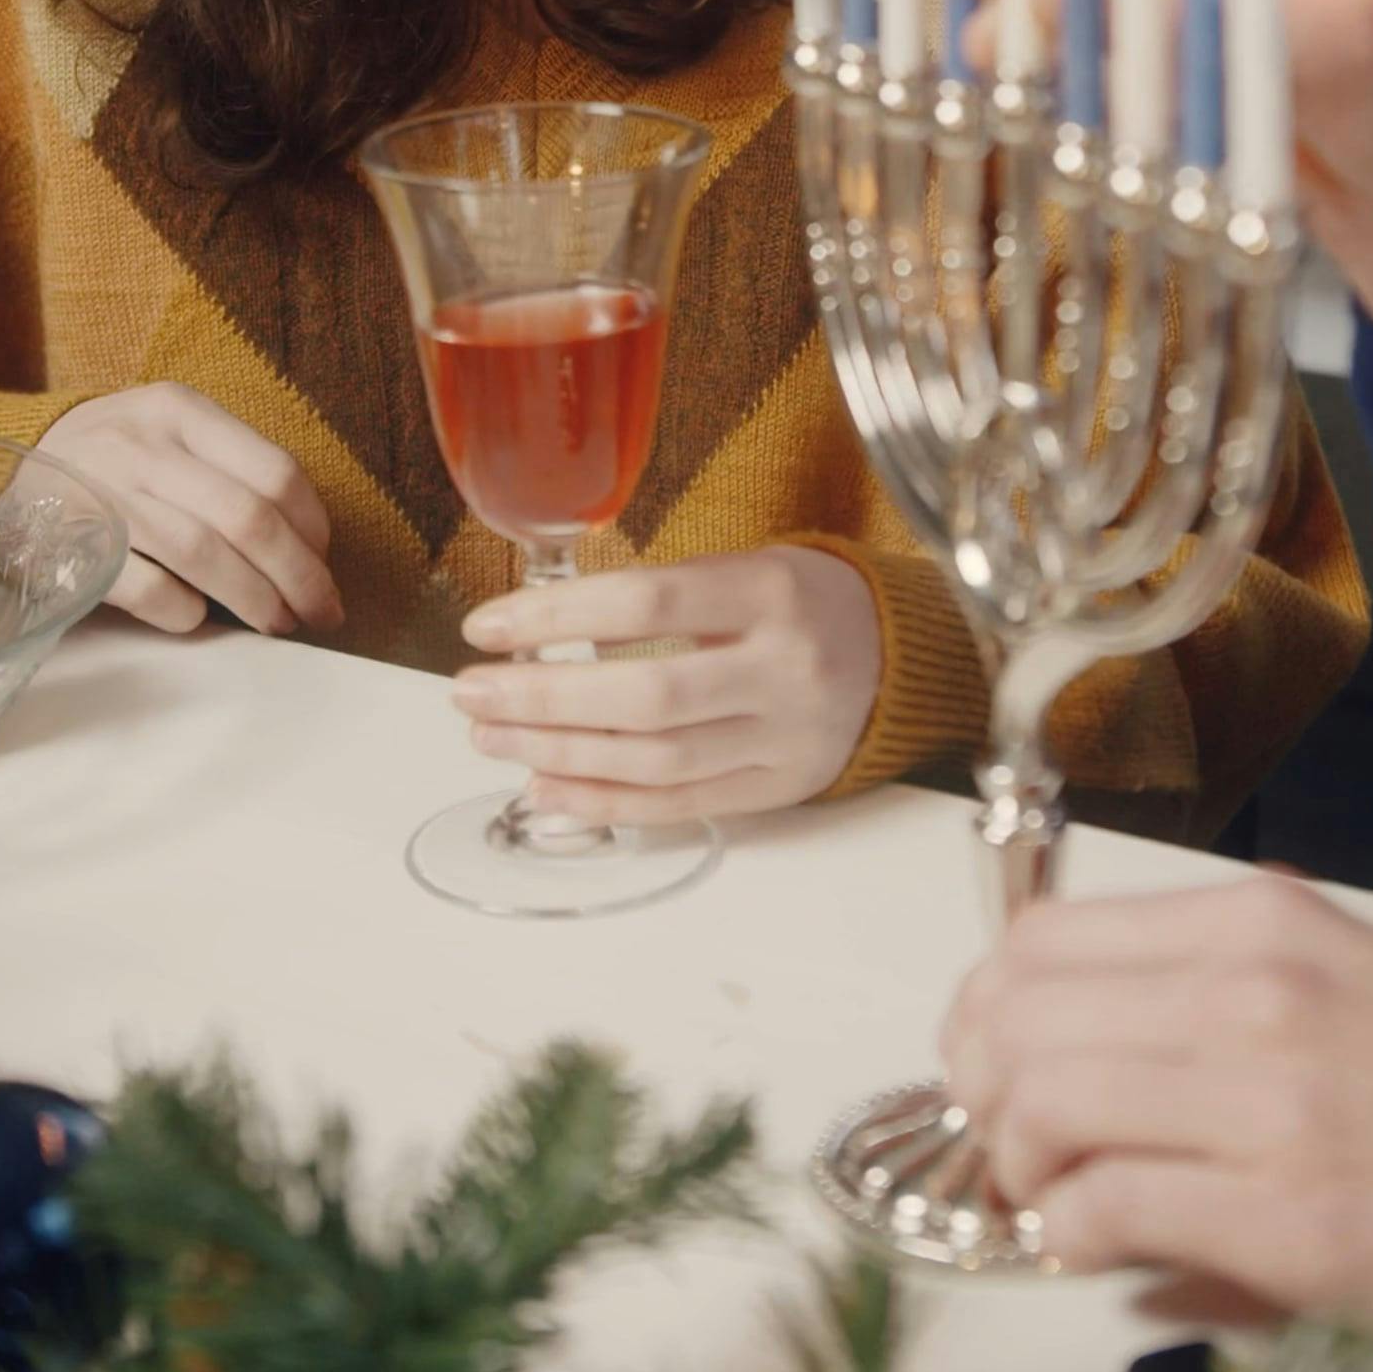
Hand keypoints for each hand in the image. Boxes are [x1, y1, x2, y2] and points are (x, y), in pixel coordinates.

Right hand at [35, 384, 342, 639]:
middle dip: (300, 576)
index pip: (276, 471)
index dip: (314, 529)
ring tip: (277, 624)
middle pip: (249, 519)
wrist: (8, 465)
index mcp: (178, 411)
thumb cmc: (112, 457)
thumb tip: (309, 545)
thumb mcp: (167, 432)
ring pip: (206, 554)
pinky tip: (195, 616)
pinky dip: (185, 610)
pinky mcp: (73, 547)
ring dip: (255, 600)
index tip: (324, 562)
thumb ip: (231, 469)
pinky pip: (150, 588)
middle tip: (321, 612)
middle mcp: (143, 446)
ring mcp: (105, 496)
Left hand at [450, 543, 879, 820]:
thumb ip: (661, 595)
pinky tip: (546, 788)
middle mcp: (783, 667)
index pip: (644, 601)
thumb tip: (540, 632)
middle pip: (644, 695)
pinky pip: (680, 805)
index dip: (555, 618)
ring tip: (492, 739)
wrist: (902, 657)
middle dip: (541, 699)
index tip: (488, 627)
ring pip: (656, 759)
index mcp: (771, 590)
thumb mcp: (748, 566)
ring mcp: (784, 736)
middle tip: (471, 694)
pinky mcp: (780, 788)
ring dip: (559, 755)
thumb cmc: (803, 602)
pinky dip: (605, 801)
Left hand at [943, 873, 1372, 1367]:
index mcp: (1261, 924)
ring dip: (1020, 1171)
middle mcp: (1254, 992)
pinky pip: (1104, 1216)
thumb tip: (1065, 1056)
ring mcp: (1273, 1105)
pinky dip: (1074, 1240)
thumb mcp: (1347, 983)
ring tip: (1061, 1204)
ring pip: (1038, 1110)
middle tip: (1010, 1150)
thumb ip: (1210, 996)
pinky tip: (1111, 1251)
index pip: (1038, 944)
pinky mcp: (1297, 1224)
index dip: (984, 1016)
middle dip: (980, 1096)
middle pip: (1013, 1022)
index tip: (992, 1071)